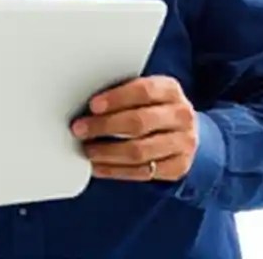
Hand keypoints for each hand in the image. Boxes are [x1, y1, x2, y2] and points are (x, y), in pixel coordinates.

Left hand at [71, 76, 198, 181]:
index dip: (116, 98)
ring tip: (87, 150)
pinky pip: (143, 172)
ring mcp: (183, 143)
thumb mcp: (140, 92)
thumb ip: (118, 93)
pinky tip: (97, 166)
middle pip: (139, 122)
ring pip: (140, 151)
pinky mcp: (178, 166)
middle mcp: (181, 116)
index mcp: (169, 90)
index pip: (143, 91)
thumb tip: (83, 103)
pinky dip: (115, 170)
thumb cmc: (149, 107)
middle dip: (104, 127)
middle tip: (79, 129)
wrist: (180, 130)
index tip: (92, 105)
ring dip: (107, 152)